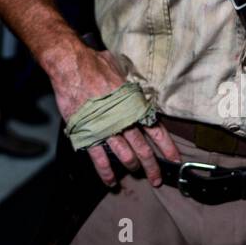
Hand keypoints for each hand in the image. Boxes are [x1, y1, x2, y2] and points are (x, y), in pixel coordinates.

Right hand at [48, 47, 179, 187]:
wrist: (71, 66)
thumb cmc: (95, 63)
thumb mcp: (120, 70)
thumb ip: (129, 82)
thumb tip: (134, 81)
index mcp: (133, 105)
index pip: (156, 130)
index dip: (167, 147)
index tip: (174, 159)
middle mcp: (123, 119)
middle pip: (143, 148)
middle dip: (152, 165)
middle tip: (157, 179)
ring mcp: (106, 128)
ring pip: (125, 155)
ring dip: (132, 166)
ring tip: (136, 173)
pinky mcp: (88, 133)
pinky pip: (99, 157)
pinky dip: (106, 171)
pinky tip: (111, 181)